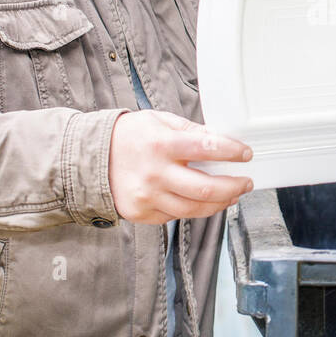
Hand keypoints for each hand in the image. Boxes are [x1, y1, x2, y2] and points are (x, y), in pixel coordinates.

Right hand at [106, 109, 253, 225]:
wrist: (89, 159)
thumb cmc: (128, 136)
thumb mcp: (159, 121)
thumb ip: (190, 130)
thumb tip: (221, 138)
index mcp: (161, 144)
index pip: (207, 148)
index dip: (232, 152)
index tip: (246, 154)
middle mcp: (155, 173)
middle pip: (206, 189)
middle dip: (234, 186)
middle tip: (246, 183)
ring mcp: (147, 197)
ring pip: (194, 209)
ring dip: (219, 203)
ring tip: (231, 195)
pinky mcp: (141, 213)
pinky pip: (175, 216)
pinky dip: (193, 209)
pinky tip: (203, 201)